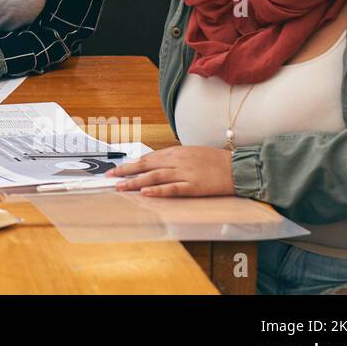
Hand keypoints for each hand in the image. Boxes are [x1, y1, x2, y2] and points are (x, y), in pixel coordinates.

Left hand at [108, 145, 235, 196]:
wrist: (237, 167)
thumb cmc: (214, 161)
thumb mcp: (190, 153)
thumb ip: (173, 158)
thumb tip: (156, 163)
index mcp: (175, 152)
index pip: (147, 158)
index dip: (130, 164)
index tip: (116, 169)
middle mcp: (176, 161)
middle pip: (146, 166)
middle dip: (125, 172)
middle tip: (109, 177)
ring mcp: (185, 173)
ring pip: (154, 177)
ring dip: (135, 182)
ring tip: (120, 187)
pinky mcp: (194, 186)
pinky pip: (172, 188)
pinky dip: (158, 191)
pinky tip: (145, 193)